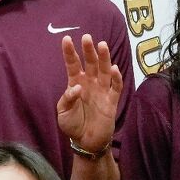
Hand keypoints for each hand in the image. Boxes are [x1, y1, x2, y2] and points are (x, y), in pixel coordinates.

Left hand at [57, 35, 124, 153]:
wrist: (86, 142)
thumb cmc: (72, 125)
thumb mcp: (63, 112)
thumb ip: (67, 99)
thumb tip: (78, 87)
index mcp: (75, 83)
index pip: (73, 64)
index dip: (70, 52)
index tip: (66, 39)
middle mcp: (90, 83)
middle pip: (91, 63)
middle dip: (89, 50)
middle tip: (87, 37)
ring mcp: (102, 91)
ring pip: (104, 71)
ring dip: (104, 58)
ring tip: (102, 45)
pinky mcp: (112, 100)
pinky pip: (116, 87)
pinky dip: (116, 78)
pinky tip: (114, 69)